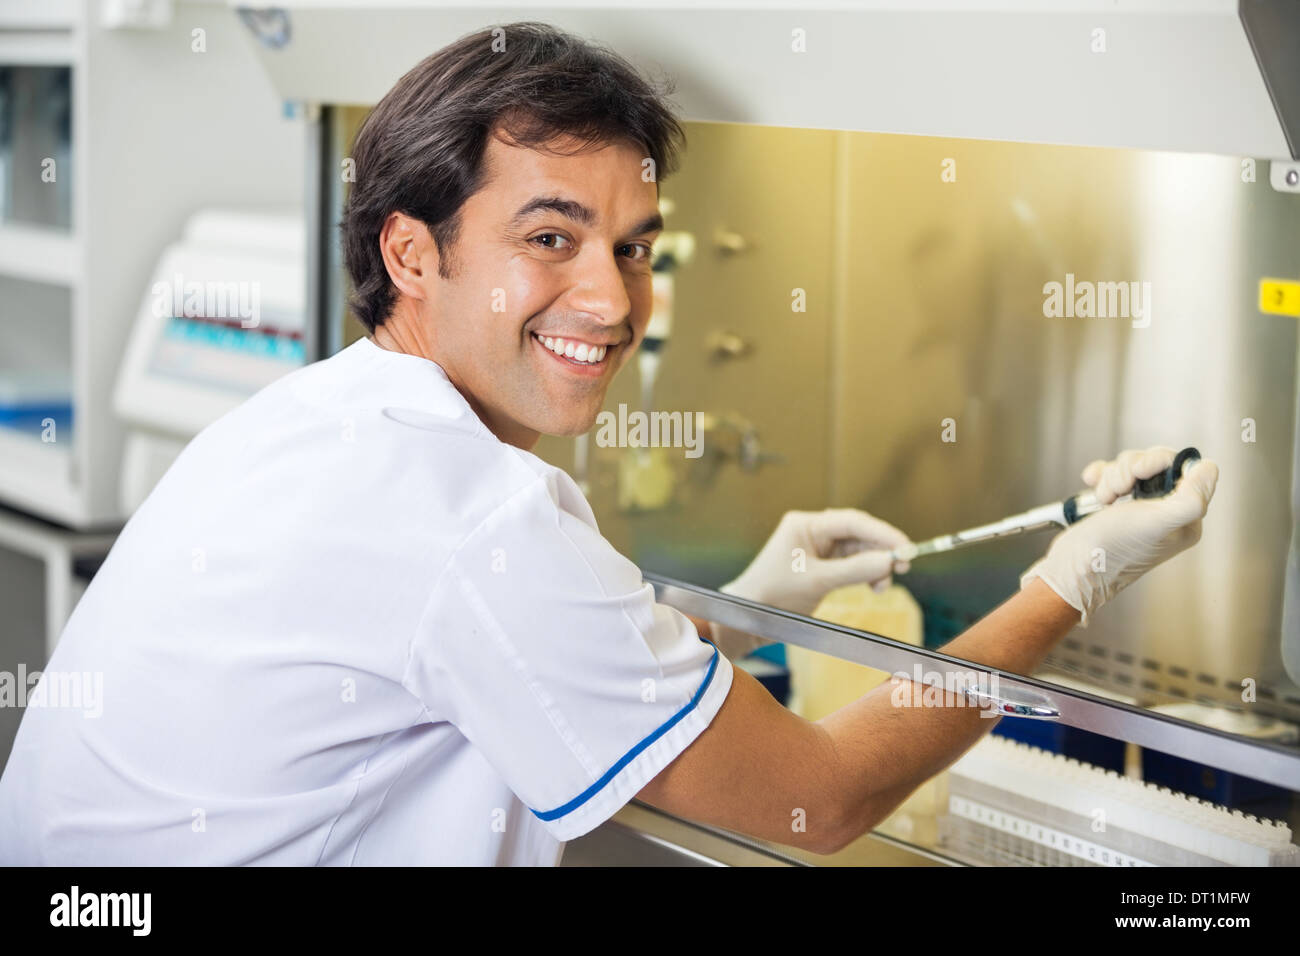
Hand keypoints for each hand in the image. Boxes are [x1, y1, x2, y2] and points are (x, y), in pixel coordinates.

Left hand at [722, 508, 913, 616]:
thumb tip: (890, 561)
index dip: (882, 533)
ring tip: (883, 586)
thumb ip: (855, 570)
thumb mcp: (817, 581)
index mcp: (805, 524)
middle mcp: (812, 532)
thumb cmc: (773, 594)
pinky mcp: (821, 567)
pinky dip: (865, 574)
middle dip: (881, 551)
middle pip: (858, 535)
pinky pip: (851, 565)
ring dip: (875, 566)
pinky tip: (875, 587)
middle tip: (904, 566)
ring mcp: (817, 549)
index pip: (852, 521)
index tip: (905, 546)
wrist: (748, 618)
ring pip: (858, 552)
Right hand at [1020, 446, 1218, 627]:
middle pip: (1155, 464)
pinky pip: (1112, 474)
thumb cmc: (1113, 549)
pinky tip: (1092, 483)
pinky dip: (1100, 476)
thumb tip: (1208, 467)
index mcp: (1184, 518)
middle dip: (1130, 470)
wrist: (1074, 567)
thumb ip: (1192, 497)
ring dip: (1112, 477)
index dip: (1159, 462)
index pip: (1183, 469)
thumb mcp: (1158, 522)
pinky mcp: (1115, 504)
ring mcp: (1138, 507)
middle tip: (1120, 489)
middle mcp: (1164, 511)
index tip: (1141, 472)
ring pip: (1131, 467)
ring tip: (1105, 499)